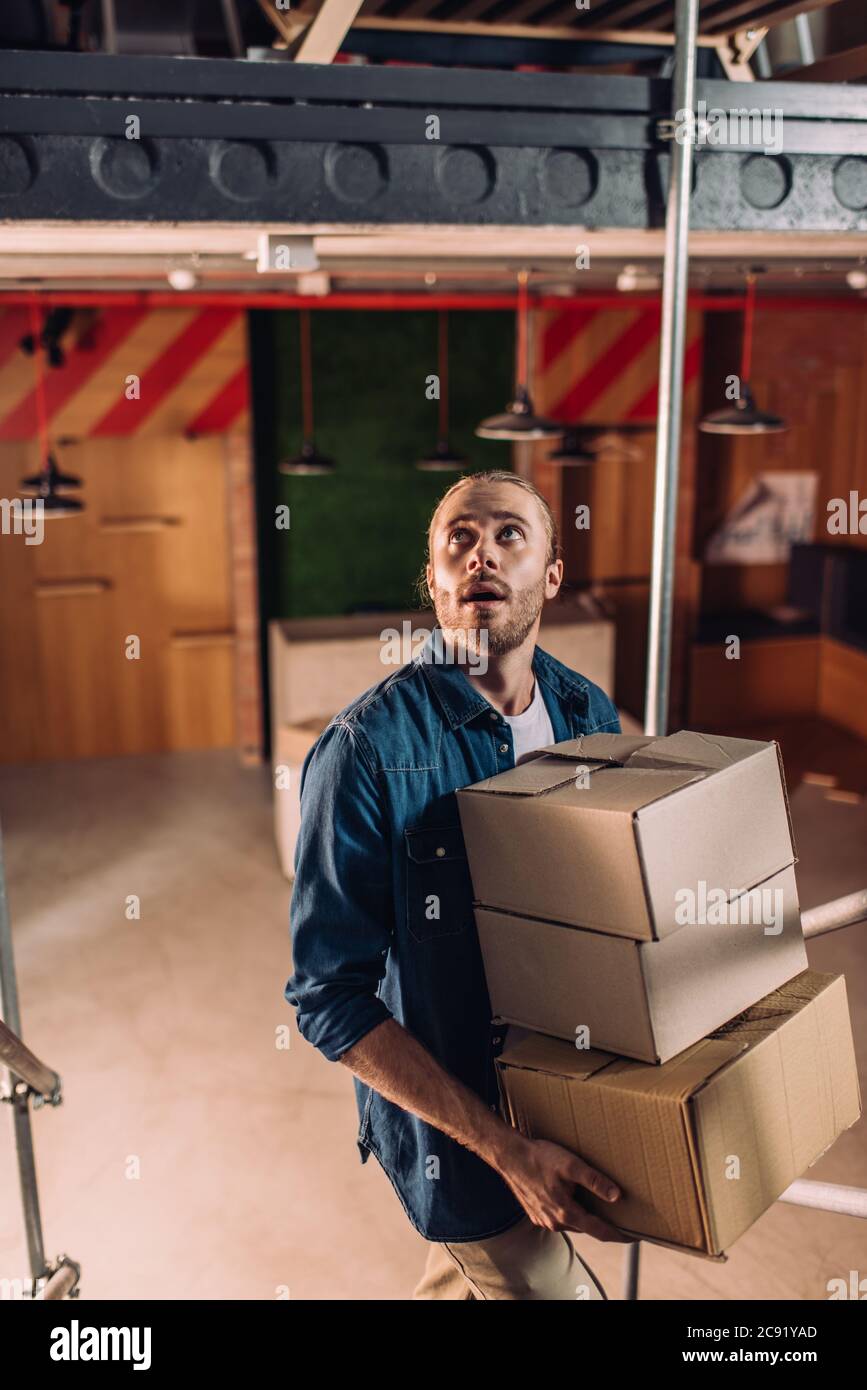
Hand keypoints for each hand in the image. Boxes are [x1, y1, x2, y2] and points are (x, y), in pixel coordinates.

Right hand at [497, 1133, 632, 1241]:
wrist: (509, 1156)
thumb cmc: (540, 1158)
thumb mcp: (571, 1165)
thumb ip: (594, 1181)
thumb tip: (617, 1196)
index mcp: (566, 1213)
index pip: (600, 1231)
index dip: (620, 1235)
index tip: (635, 1236)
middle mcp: (555, 1222)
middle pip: (587, 1228)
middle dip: (604, 1225)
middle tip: (621, 1218)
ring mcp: (544, 1220)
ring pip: (572, 1223)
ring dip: (586, 1217)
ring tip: (598, 1207)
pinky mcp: (536, 1214)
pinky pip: (559, 1219)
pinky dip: (570, 1213)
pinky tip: (572, 1200)